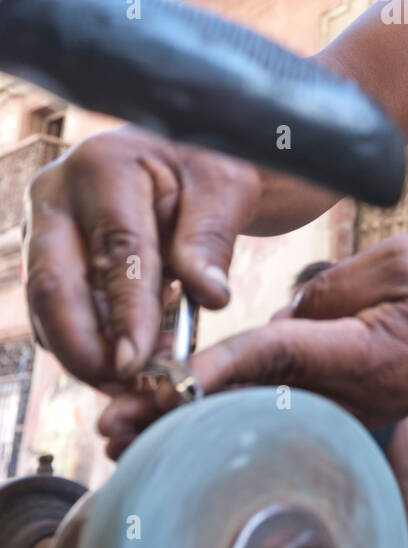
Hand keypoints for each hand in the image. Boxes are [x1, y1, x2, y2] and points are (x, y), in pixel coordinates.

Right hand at [23, 127, 263, 388]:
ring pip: (48, 307)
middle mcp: (56, 194)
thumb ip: (211, 240)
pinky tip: (130, 364)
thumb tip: (211, 297)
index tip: (138, 361)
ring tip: (138, 382)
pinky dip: (90, 344)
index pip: (114, 248)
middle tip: (124, 386)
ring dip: (88, 353)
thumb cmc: (207, 167)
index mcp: (103, 165)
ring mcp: (42, 227)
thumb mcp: (224, 189)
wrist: (186, 161)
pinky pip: (58, 312)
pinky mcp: (45, 258)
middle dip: (83, 346)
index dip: (126, 311)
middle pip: (53, 283)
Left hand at [97, 234, 407, 458]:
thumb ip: (330, 289)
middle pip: (254, 403)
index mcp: (367, 353)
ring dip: (194, 419)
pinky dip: (229, 409)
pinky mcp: (351, 401)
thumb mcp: (398, 260)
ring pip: (263, 412)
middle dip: (182, 413)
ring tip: (127, 428)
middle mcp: (355, 392)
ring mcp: (353, 404)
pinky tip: (185, 412)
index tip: (165, 380)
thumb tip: (281, 318)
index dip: (217, 367)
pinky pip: (283, 404)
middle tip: (115, 424)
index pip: (277, 356)